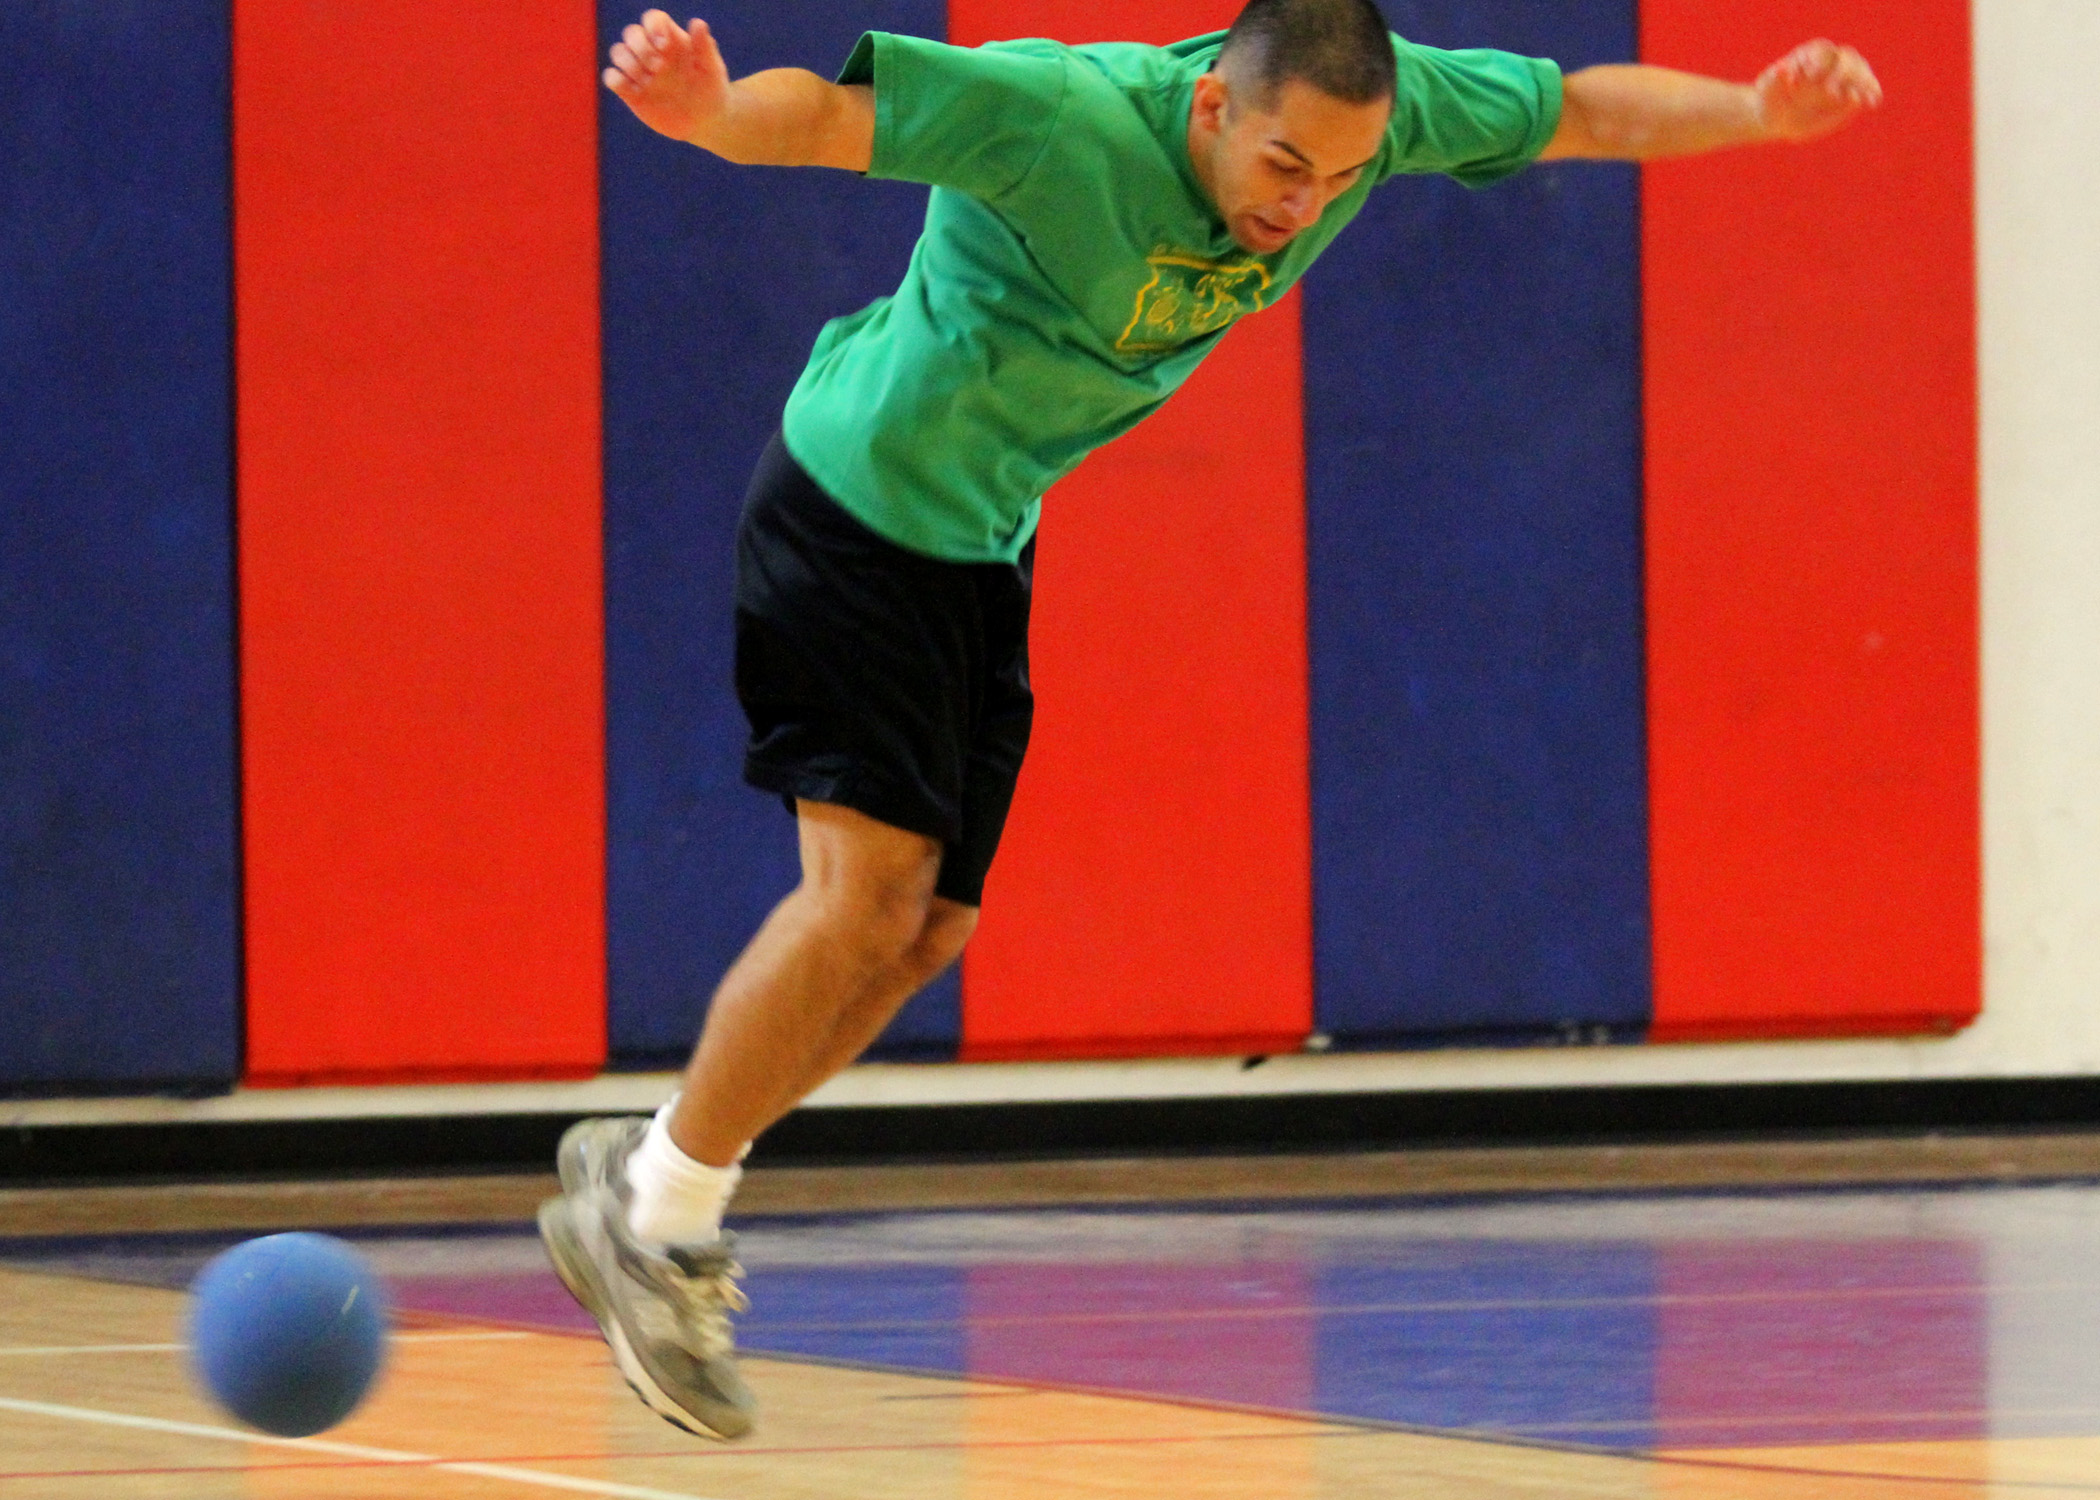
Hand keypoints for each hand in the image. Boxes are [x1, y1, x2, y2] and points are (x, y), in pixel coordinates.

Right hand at [604, 10, 731, 143]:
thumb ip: (704, 46)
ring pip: (618, 51)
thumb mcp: (712, 69)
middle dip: (641, 47)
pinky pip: (611, 77)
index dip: (654, 25)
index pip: (653, 19)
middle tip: (659, 69)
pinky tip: (634, 91)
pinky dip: (615, 79)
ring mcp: (639, 71)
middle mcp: (652, 52)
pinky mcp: (630, 92)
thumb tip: (697, 23)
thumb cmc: (711, 90)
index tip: (664, 44)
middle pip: (632, 32)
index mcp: (671, 40)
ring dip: (628, 62)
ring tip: (648, 82)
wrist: (705, 121)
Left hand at [1754, 39, 1882, 142]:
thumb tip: (1782, 67)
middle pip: (1847, 58)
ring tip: (1867, 95)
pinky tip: (1873, 102)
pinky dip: (1870, 94)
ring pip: (1860, 72)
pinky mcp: (1848, 95)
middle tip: (1830, 92)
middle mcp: (1830, 63)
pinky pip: (1865, 91)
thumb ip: (1774, 79)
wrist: (1776, 118)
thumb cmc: (1770, 99)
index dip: (1819, 61)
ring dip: (1865, 82)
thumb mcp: (1767, 89)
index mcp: (1811, 55)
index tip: (1810, 76)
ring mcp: (1842, 78)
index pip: (1822, 51)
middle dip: (1842, 72)